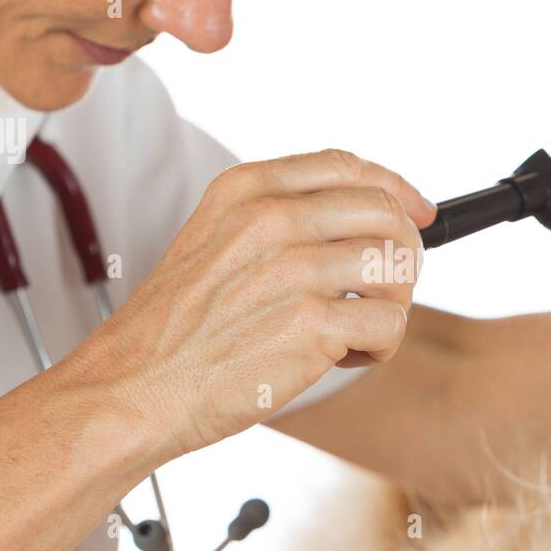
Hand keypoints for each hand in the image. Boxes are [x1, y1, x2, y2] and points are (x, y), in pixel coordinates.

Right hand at [66, 149, 435, 462]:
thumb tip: (368, 217)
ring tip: (354, 330)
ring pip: (396, 266)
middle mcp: (273, 219)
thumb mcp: (215, 239)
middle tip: (384, 290)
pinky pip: (390, 323)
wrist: (133, 385)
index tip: (417, 212)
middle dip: (403, 254)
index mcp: (248, 189)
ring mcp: (294, 269)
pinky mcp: (311, 324)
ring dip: (391, 304)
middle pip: (385, 213)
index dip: (394, 189)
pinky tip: (342, 357)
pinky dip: (379, 347)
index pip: (347, 166)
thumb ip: (279, 219)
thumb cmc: (178, 327)